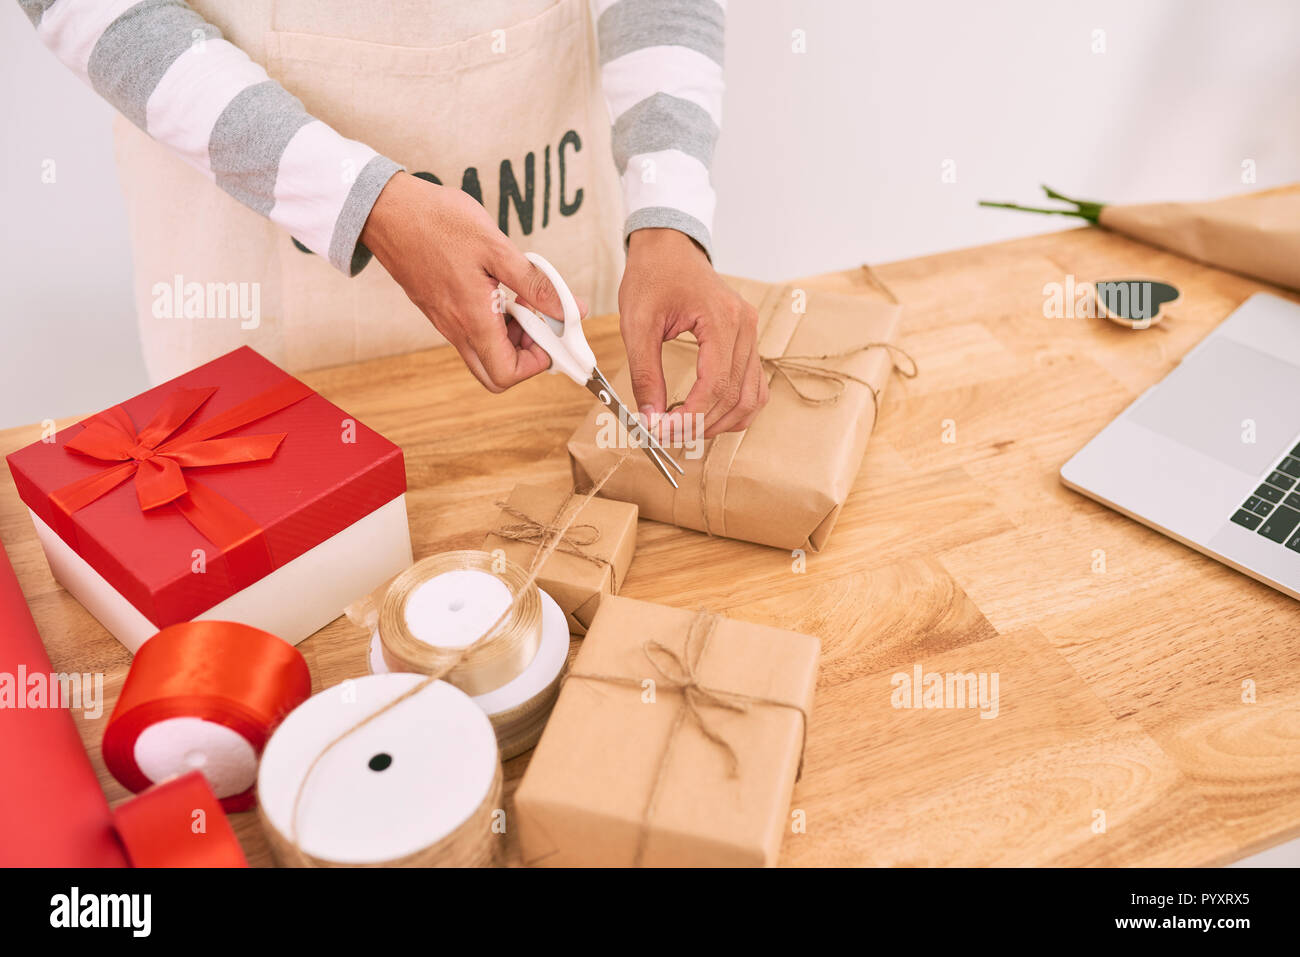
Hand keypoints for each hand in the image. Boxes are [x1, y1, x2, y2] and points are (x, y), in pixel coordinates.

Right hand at [359, 171, 585, 391]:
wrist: (387, 208)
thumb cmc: (438, 222)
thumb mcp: (497, 248)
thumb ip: (535, 284)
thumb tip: (571, 310)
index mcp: (472, 320)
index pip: (507, 375)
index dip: (537, 362)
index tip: (549, 330)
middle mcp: (455, 329)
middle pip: (495, 373)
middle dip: (525, 356)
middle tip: (538, 320)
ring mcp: (444, 320)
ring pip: (483, 352)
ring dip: (510, 335)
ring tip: (519, 294)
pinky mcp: (438, 308)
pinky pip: (470, 331)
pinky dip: (493, 319)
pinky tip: (499, 285)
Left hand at [619, 228, 766, 437]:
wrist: (668, 246)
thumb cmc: (652, 275)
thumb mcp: (637, 324)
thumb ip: (644, 373)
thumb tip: (649, 417)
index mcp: (723, 320)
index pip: (716, 386)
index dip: (690, 417)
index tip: (661, 431)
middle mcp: (746, 328)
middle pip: (736, 398)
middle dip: (701, 424)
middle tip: (666, 435)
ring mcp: (751, 335)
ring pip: (751, 398)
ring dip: (720, 422)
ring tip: (684, 429)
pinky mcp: (746, 340)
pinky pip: (752, 386)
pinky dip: (733, 408)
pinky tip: (705, 415)